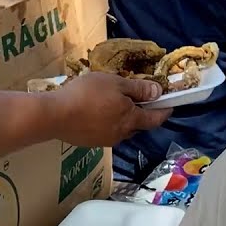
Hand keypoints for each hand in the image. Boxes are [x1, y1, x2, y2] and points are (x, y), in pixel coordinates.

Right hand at [47, 72, 171, 147]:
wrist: (55, 115)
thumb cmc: (88, 93)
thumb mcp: (116, 83)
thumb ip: (138, 89)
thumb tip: (158, 93)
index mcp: (131, 119)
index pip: (155, 119)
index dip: (164, 111)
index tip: (170, 106)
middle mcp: (121, 134)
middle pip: (138, 125)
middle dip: (143, 115)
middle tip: (141, 101)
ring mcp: (105, 140)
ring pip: (122, 130)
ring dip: (124, 120)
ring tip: (116, 105)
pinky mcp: (90, 142)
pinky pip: (107, 132)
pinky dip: (109, 123)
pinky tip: (99, 113)